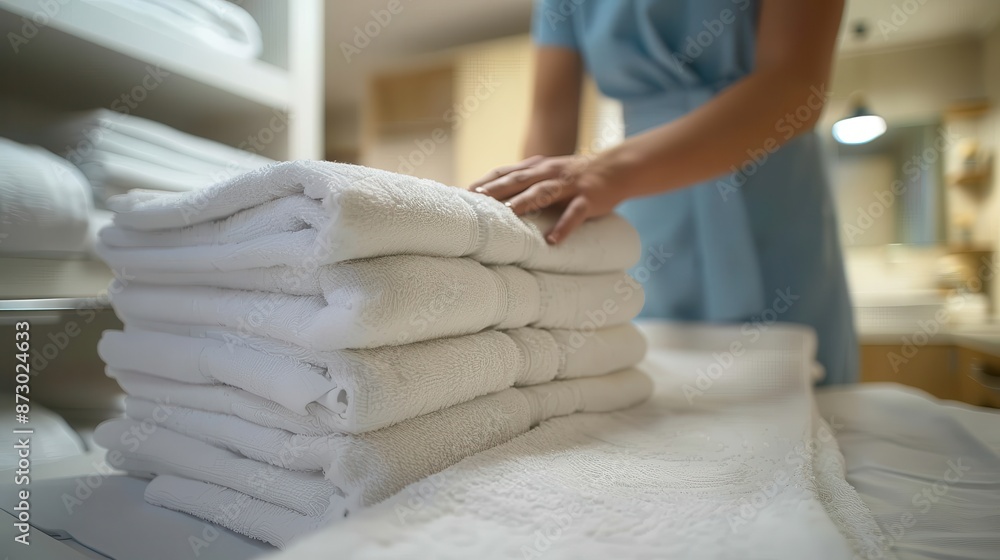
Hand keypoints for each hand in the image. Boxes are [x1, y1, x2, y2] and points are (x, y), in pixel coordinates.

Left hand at [468, 154, 624, 243]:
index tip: (465, 192)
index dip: (486, 181)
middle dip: (498, 189)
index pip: (507, 172)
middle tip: (477, 200)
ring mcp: (569, 185)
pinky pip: (575, 214)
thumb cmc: (578, 175)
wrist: (617, 168)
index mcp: (538, 168)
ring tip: (509, 213)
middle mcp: (550, 173)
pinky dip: (564, 227)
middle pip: (519, 179)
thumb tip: (499, 198)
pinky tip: (552, 241)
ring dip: (526, 201)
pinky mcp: (588, 198)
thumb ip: (527, 182)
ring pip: (543, 192)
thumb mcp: (550, 173)